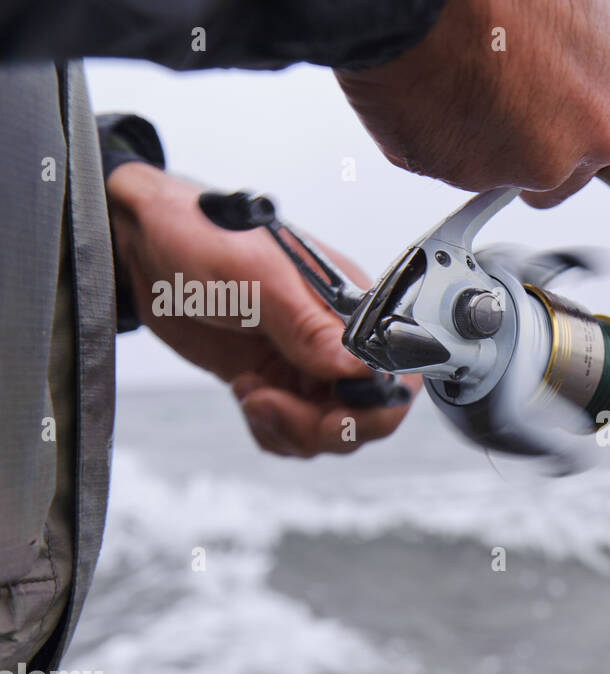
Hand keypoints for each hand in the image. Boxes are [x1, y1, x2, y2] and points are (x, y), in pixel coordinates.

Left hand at [106, 162, 420, 456]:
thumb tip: (358, 368)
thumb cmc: (200, 233)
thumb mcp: (255, 277)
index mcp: (351, 306)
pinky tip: (249, 397)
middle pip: (367, 412)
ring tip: (253, 396)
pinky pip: (297, 429)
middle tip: (274, 407)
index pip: (396, 370)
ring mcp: (308, 363)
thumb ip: (308, 326)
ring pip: (332, 428)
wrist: (141, 243)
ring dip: (293, 429)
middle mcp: (338, 339)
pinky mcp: (278, 380)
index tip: (333, 409)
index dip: (375, 403)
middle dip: (325, 425)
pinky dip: (275, 430)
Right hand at [335, 0, 609, 249]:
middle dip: (545, 136)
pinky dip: (443, 127)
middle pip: (576, 166)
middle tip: (508, 75)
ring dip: (493, 130)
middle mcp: (594, 134)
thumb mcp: (593, 1)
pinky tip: (434, 77)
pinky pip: (456, 160)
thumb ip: (603, 55)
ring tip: (467, 65)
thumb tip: (587, 73)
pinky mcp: (471, 176)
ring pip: (513, 165)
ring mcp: (532, 161)